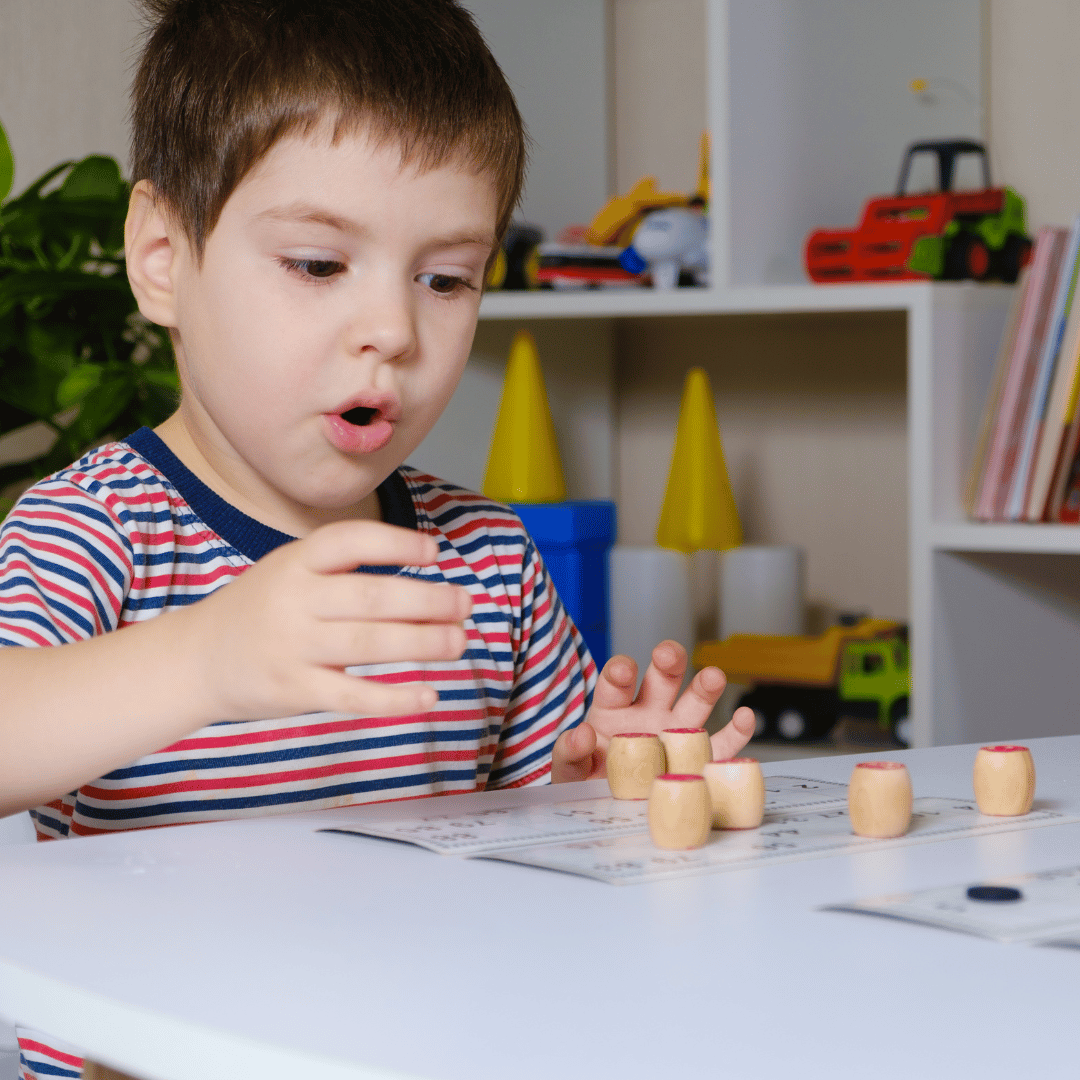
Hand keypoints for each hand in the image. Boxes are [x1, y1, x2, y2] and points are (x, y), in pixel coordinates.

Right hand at [178, 520, 471, 721]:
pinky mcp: (295, 690)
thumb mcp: (290, 569)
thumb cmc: (261, 609)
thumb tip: (425, 576)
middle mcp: (294, 600)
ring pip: (369, 644)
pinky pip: (354, 696)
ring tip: (458, 642)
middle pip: (371, 597)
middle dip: (427, 601)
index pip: (350, 541)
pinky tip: (429, 695)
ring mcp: (293, 647)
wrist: (195, 660)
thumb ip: (345, 568)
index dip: (395, 543)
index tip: (434, 552)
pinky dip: (395, 698)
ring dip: (423, 643)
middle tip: (465, 604)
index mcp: (295, 561)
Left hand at [550, 640, 755, 782]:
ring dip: (705, 686)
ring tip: (713, 676)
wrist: (610, 808)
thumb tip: (580, 734)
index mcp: (613, 710)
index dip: (620, 673)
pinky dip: (736, 730)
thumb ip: (569, 753)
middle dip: (667, 662)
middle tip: (668, 655)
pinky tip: (745, 717)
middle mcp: (648, 712)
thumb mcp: (568, 770)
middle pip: (660, 679)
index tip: (623, 671)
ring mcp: (675, 732)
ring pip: (694, 702)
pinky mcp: (697, 757)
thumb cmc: (587, 780)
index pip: (616, 684)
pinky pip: (721, 741)